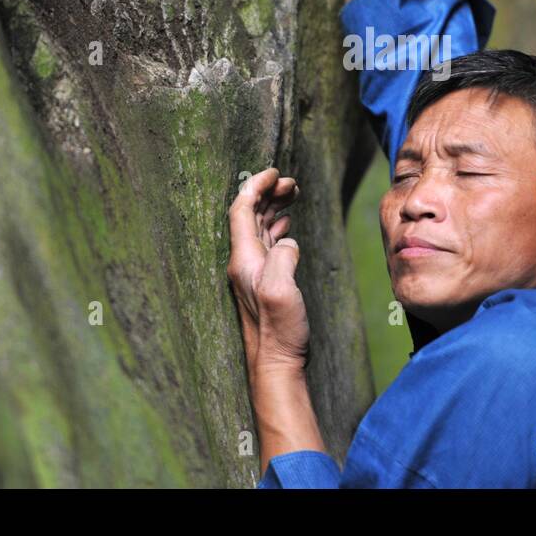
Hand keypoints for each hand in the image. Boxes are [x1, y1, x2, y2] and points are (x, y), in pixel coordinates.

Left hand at [227, 166, 309, 376]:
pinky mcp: (265, 282)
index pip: (242, 209)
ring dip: (274, 207)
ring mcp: (254, 272)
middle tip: (291, 182)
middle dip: (268, 193)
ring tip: (293, 194)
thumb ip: (283, 257)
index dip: (255, 186)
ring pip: (259, 227)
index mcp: (243, 258)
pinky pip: (268, 244)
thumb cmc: (278, 331)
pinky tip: (288, 225)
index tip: (274, 172)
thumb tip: (288, 241)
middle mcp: (244, 262)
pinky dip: (278, 227)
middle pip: (250, 214)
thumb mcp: (281, 289)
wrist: (276, 363)